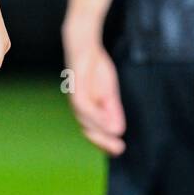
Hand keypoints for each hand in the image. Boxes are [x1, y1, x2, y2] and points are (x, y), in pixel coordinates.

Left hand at [65, 40, 125, 155]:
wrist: (85, 45)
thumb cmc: (95, 68)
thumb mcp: (109, 92)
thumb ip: (112, 111)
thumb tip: (118, 131)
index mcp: (86, 109)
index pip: (92, 131)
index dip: (104, 142)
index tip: (119, 149)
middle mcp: (78, 106)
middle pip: (87, 130)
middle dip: (102, 141)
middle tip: (119, 149)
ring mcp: (75, 96)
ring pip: (85, 120)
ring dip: (100, 130)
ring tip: (115, 138)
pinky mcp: (75, 87)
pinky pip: (83, 106)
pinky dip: (95, 115)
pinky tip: (106, 120)